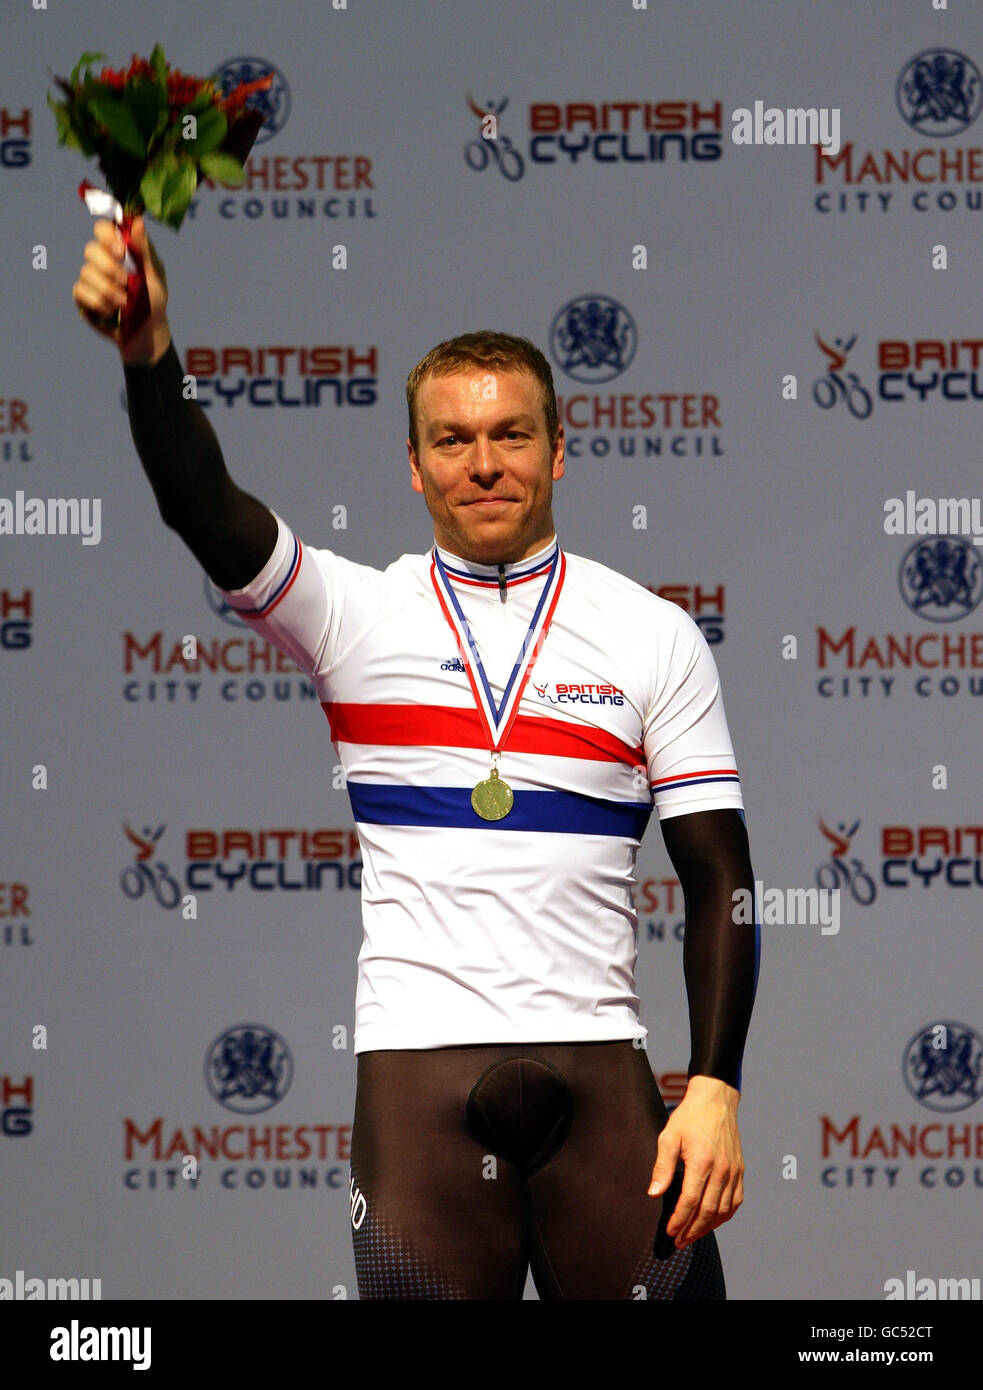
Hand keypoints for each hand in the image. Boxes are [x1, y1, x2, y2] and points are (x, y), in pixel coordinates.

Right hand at [72, 215, 170, 365]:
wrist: (147, 332)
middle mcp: (101, 260)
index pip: (102, 229)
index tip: (121, 251)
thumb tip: (138, 220)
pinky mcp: (82, 297)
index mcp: (119, 249)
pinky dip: (98, 302)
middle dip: (110, 268)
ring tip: (124, 303)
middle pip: (90, 250)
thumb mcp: (154, 273)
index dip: (107, 236)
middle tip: (127, 283)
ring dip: (109, 291)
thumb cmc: (154, 300)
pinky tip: (111, 311)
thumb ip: (144, 248)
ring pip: (86, 273)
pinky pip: (80, 291)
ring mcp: (90, 278)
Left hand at [647, 1074, 743, 1249]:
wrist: (716, 1099)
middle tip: (680, 1241)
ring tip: (693, 1235)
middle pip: (708, 1211)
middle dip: (692, 1230)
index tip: (670, 1231)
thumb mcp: (669, 1136)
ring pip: (724, 1210)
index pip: (690, 1201)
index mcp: (702, 1161)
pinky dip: (725, 1215)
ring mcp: (734, 1171)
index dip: (679, 1220)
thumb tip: (654, 1193)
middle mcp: (722, 1169)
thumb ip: (662, 1166)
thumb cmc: (689, 1117)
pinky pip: (736, 1201)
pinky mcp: (740, 1170)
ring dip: (708, 1227)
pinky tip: (713, 1220)